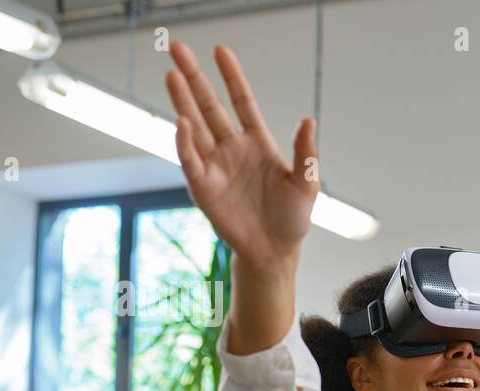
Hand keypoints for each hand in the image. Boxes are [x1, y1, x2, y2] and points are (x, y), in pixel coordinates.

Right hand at [164, 43, 318, 269]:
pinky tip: (181, 120)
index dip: (231, 77)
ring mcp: (215, 166)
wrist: (275, 253)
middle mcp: (232, 149)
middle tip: (178, 48)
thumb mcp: (306, 185)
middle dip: (194, 78)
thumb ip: (306, 154)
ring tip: (171, 74)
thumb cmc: (292, 219)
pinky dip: (184, 142)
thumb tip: (309, 120)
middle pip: (210, 106)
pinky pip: (191, 160)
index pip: (242, 102)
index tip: (220, 50)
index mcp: (258, 144)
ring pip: (194, 127)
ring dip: (182, 101)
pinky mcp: (204, 187)